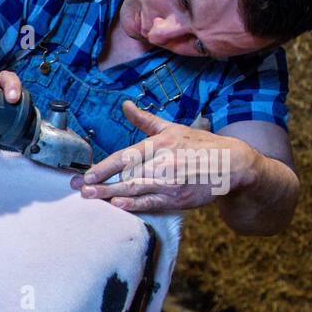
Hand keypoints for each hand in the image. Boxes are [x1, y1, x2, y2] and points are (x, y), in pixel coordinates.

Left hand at [71, 101, 262, 212]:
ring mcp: (171, 182)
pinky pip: (152, 203)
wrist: (232, 164)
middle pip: (126, 175)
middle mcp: (164, 163)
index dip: (104, 166)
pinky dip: (134, 205)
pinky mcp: (177, 198)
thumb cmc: (199, 145)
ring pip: (136, 189)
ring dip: (111, 194)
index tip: (86, 173)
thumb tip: (126, 106)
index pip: (126, 156)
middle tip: (79, 188)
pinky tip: (118, 206)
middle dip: (100, 183)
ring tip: (90, 197)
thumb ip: (146, 121)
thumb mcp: (173, 129)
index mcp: (161, 144)